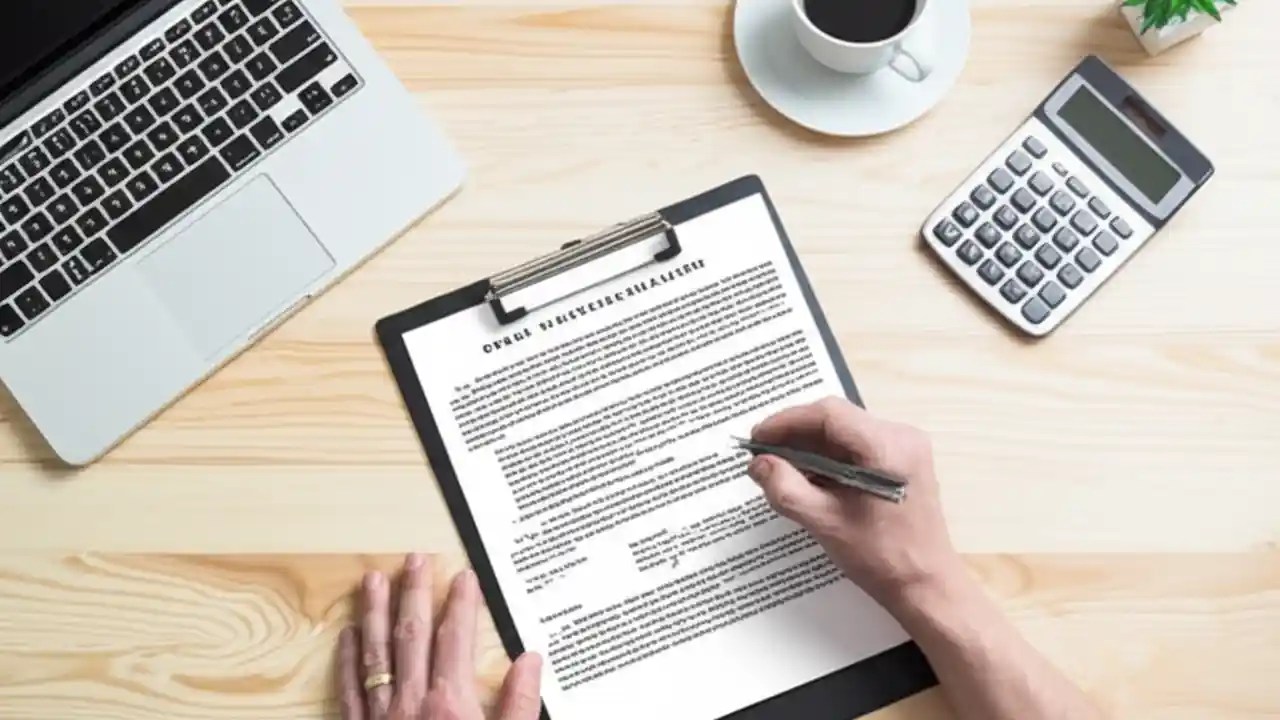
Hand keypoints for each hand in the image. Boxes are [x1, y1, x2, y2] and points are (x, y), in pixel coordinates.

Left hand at [337, 554, 541, 719]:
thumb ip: (519, 705)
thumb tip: (530, 659)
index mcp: (451, 704)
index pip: (455, 639)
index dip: (460, 604)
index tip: (463, 575)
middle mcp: (411, 703)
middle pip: (411, 636)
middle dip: (413, 593)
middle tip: (414, 559)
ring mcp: (381, 719)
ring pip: (374, 654)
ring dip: (373, 614)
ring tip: (371, 580)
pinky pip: (349, 690)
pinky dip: (348, 661)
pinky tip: (345, 636)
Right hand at [747, 397, 962, 605]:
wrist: (926, 585)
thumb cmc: (880, 557)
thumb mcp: (824, 522)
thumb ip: (785, 488)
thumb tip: (758, 464)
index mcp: (887, 447)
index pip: (828, 414)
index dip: (787, 421)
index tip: (757, 439)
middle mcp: (901, 437)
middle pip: (837, 419)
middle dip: (796, 433)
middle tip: (763, 453)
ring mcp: (906, 448)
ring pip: (846, 432)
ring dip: (811, 445)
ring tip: (780, 466)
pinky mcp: (904, 462)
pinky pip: (858, 446)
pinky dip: (830, 456)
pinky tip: (808, 475)